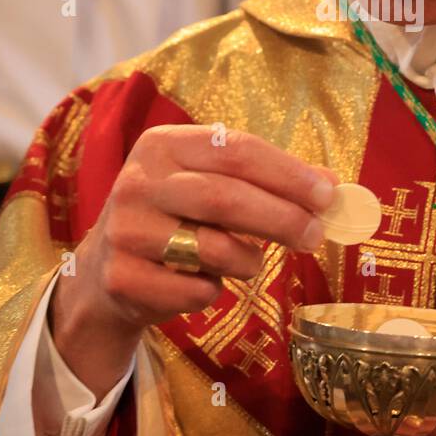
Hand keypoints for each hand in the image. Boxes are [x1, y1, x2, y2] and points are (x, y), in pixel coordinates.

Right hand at [49, 125, 338, 396]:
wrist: (104, 271)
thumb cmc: (175, 218)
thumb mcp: (210, 185)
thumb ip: (266, 181)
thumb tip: (331, 185)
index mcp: (164, 145)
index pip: (236, 150)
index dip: (287, 173)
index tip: (327, 194)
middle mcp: (138, 181)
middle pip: (226, 197)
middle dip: (283, 218)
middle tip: (317, 236)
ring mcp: (126, 230)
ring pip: (213, 248)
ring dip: (248, 260)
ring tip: (251, 261)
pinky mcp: (122, 277)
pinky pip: (194, 290)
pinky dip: (214, 290)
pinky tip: (205, 282)